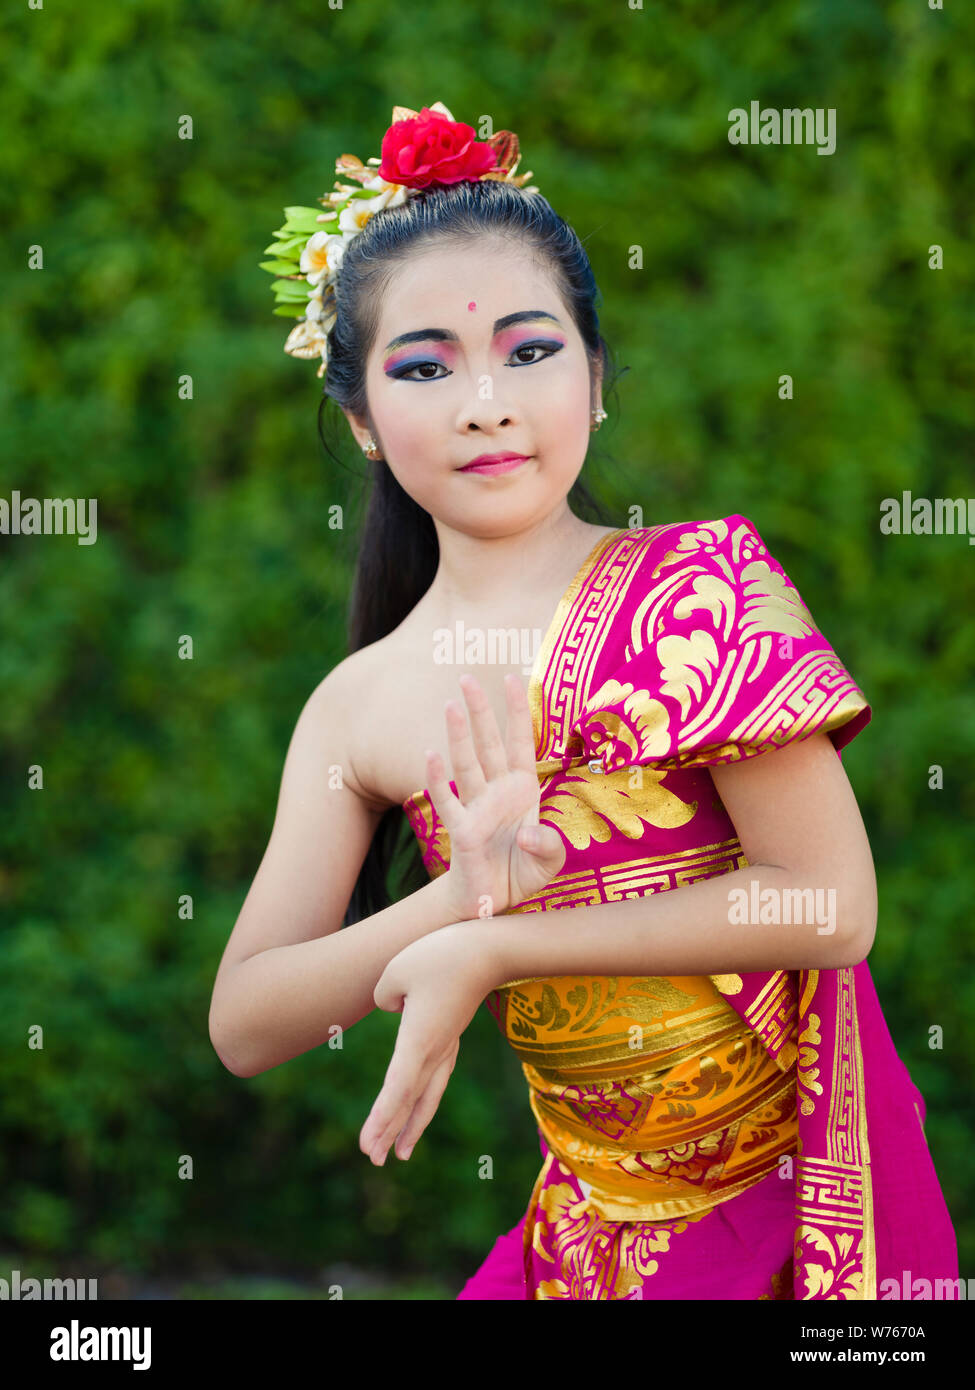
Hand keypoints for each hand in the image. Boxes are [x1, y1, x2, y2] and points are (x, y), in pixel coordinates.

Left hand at [359, 924, 495, 1166]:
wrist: (492, 946)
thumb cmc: (443, 954)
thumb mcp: (396, 970)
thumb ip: (384, 996)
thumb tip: (394, 1006)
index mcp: (419, 1040)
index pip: (397, 1088)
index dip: (382, 1119)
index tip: (368, 1147)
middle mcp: (435, 1048)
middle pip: (411, 1099)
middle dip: (392, 1131)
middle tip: (375, 1160)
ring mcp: (448, 1041)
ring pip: (427, 1093)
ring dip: (412, 1123)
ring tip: (402, 1151)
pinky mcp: (453, 1030)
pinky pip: (436, 1075)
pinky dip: (424, 1097)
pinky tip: (421, 1102)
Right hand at [431, 672, 565, 919]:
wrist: (495, 903)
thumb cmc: (522, 872)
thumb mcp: (550, 861)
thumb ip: (549, 846)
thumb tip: (526, 834)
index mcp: (523, 790)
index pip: (521, 742)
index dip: (517, 711)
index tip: (513, 677)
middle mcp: (497, 792)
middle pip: (489, 744)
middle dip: (480, 710)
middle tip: (466, 676)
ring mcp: (477, 809)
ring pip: (467, 764)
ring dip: (460, 736)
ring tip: (451, 704)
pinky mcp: (461, 831)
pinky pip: (447, 801)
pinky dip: (438, 779)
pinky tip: (430, 755)